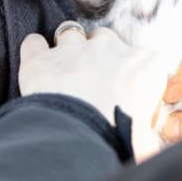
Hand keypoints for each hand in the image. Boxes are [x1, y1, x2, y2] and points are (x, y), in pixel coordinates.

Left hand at [20, 24, 168, 160]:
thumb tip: (142, 145)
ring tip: (64, 74)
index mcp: (146, 65)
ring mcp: (73, 49)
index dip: (134, 76)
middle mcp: (111, 47)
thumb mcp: (147, 136)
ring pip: (70, 34)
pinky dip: (34, 51)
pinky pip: (34, 43)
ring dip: (67, 49)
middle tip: (93, 84)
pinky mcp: (41, 59)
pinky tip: (37, 67)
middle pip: (105, 39)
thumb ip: (145, 128)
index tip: (127, 94)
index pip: (145, 59)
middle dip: (99, 55)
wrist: (80, 140)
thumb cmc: (119, 139)